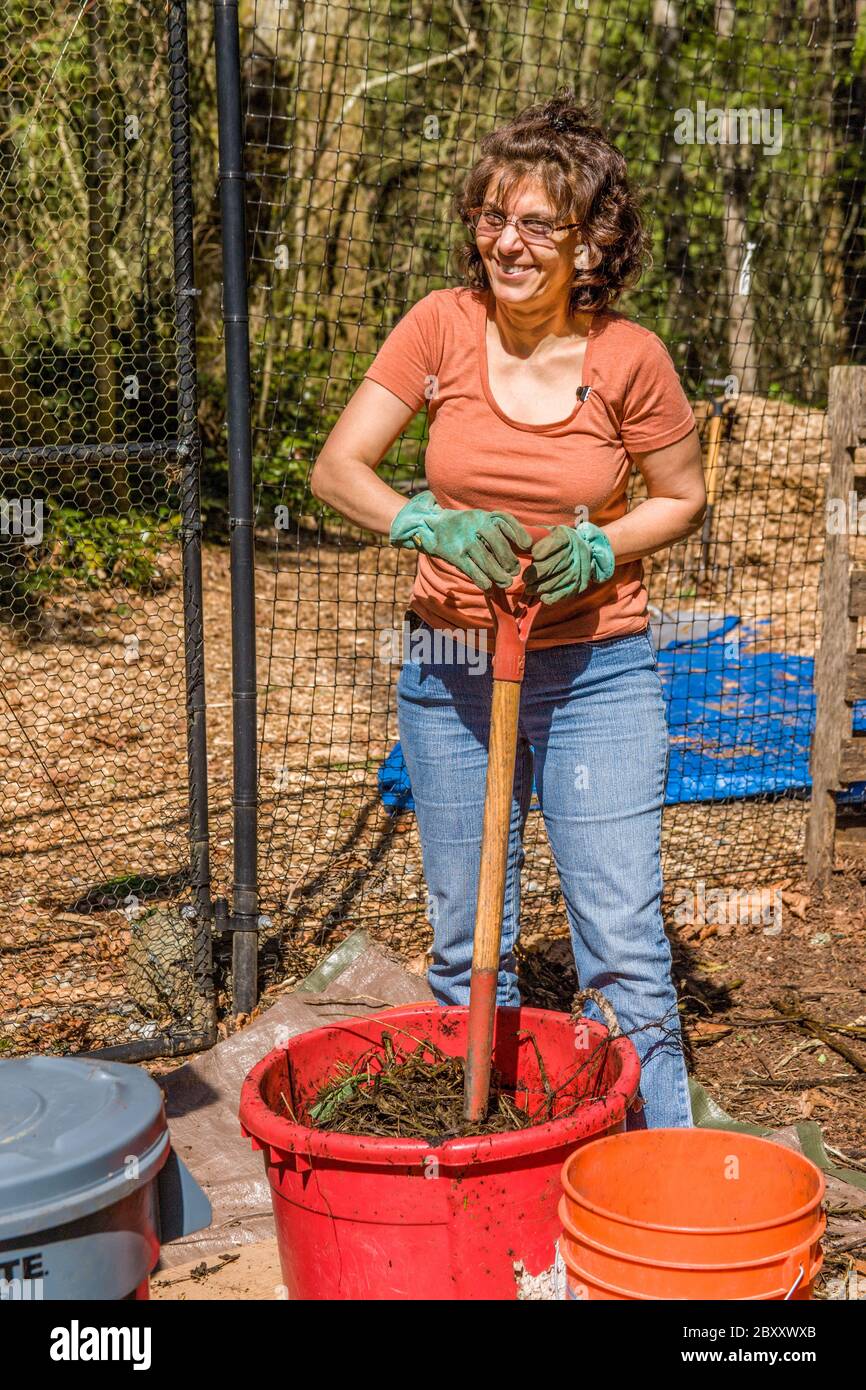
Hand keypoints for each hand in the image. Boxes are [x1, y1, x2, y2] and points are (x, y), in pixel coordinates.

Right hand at [389, 491, 531, 590]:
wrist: (427, 524)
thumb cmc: (458, 525)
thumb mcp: (476, 519)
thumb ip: (493, 529)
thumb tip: (517, 547)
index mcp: (483, 515)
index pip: (506, 521)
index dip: (518, 533)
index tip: (527, 545)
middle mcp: (475, 525)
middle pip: (499, 544)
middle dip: (509, 560)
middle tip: (514, 571)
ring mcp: (464, 540)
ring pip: (487, 560)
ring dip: (498, 574)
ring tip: (505, 582)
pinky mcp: (454, 554)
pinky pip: (472, 570)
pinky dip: (482, 580)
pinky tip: (488, 587)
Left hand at [524, 522, 614, 604]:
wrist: (577, 551)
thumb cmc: (552, 542)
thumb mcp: (545, 533)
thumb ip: (533, 538)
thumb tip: (516, 545)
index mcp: (567, 536)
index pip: (555, 543)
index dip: (542, 551)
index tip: (532, 556)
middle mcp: (578, 551)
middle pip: (557, 564)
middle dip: (538, 573)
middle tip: (526, 579)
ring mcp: (581, 568)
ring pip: (561, 579)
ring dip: (542, 587)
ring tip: (529, 589)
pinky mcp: (581, 582)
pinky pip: (568, 591)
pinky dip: (555, 596)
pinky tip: (543, 598)